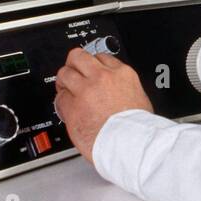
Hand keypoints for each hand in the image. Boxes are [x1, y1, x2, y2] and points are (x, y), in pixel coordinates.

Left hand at [54, 48, 152, 163]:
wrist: (130, 144)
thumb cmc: (138, 128)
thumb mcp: (140, 98)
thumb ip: (125, 89)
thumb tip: (120, 92)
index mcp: (122, 74)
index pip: (100, 57)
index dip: (93, 65)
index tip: (90, 70)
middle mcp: (102, 78)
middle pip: (78, 57)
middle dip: (74, 64)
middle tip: (73, 73)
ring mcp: (85, 91)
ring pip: (65, 73)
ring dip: (64, 81)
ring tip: (66, 90)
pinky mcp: (72, 107)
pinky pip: (60, 98)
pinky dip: (62, 102)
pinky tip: (67, 108)